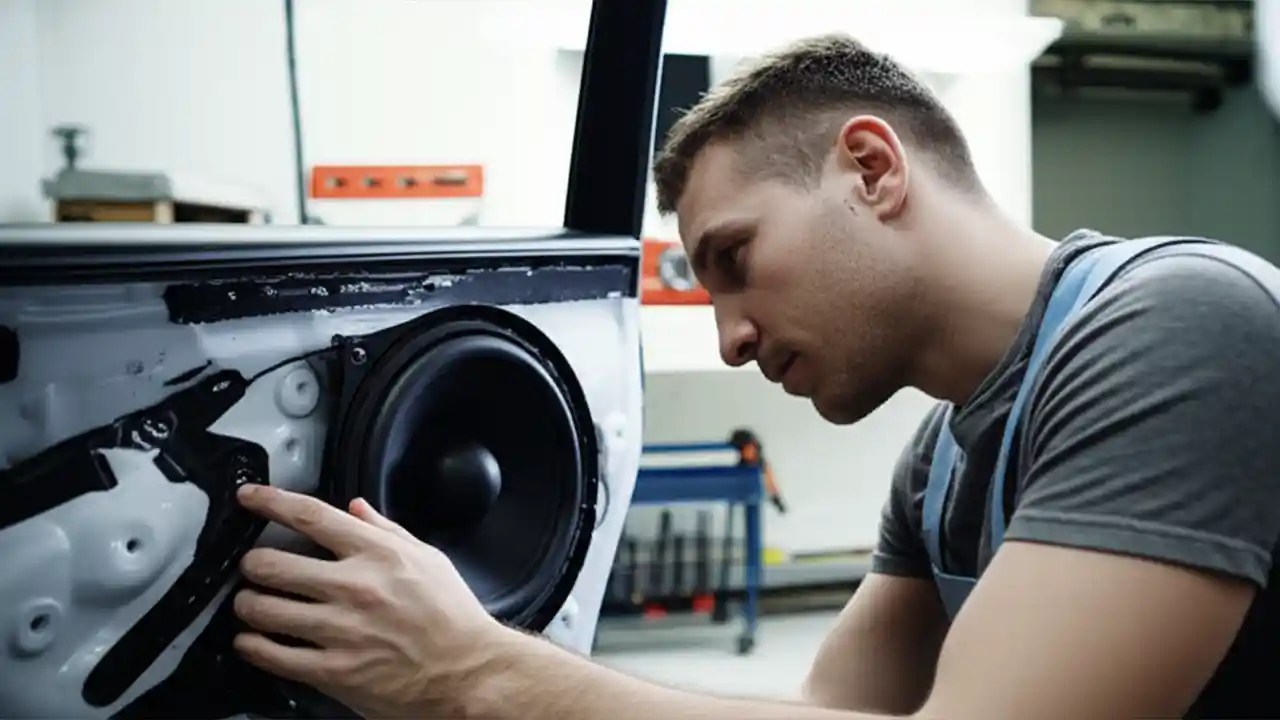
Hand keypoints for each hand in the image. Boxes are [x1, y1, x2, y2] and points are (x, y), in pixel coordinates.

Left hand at [230, 484, 505, 718]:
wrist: (469, 671)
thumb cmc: (453, 617)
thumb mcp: (428, 559)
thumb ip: (388, 530)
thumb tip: (356, 508)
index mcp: (378, 555)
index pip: (311, 516)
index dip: (271, 502)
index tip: (251, 498)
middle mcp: (355, 588)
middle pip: (274, 564)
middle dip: (252, 563)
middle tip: (251, 566)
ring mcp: (341, 631)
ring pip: (265, 610)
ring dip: (248, 604)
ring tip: (249, 603)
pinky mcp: (334, 671)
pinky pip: (275, 656)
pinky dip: (253, 647)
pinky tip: (251, 642)